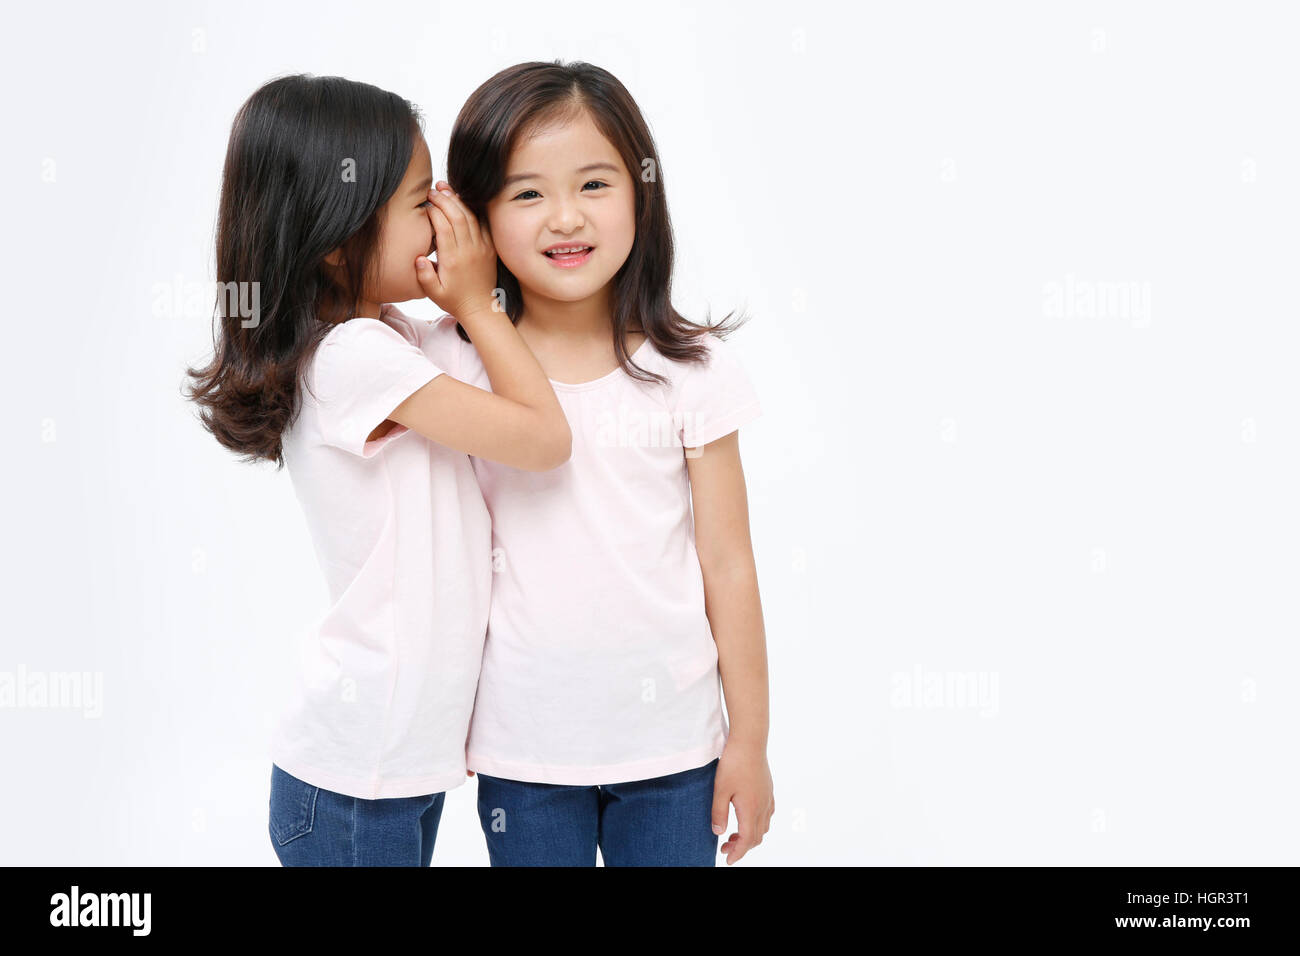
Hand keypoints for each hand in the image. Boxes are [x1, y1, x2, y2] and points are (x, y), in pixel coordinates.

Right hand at [414, 183, 496, 318]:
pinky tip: (461, 200)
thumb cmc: (454, 300)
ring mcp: (481, 247)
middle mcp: (469, 250)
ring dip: (457, 200)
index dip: (434, 212)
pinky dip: (471, 209)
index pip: (444, 227)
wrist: (481, 308)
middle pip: (457, 216)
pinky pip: (482, 223)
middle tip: (432, 190)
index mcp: (453, 259)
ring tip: (444, 189)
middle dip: (444, 200)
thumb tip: (418, 258)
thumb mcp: (434, 293)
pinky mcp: (489, 247)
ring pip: (470, 216)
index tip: (424, 204)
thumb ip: (424, 276)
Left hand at [711, 742, 773, 864]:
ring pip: (763, 827)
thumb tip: (718, 832)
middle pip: (756, 837)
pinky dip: (758, 824)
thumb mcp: (720, 790)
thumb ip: (719, 813)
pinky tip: (748, 817)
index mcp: (751, 809)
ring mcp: (768, 798)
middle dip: (742, 846)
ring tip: (733, 834)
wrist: (750, 741)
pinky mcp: (768, 790)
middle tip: (725, 847)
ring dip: (750, 835)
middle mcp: (763, 806)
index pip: (747, 840)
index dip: (738, 853)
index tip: (728, 860)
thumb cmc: (733, 763)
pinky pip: (767, 814)